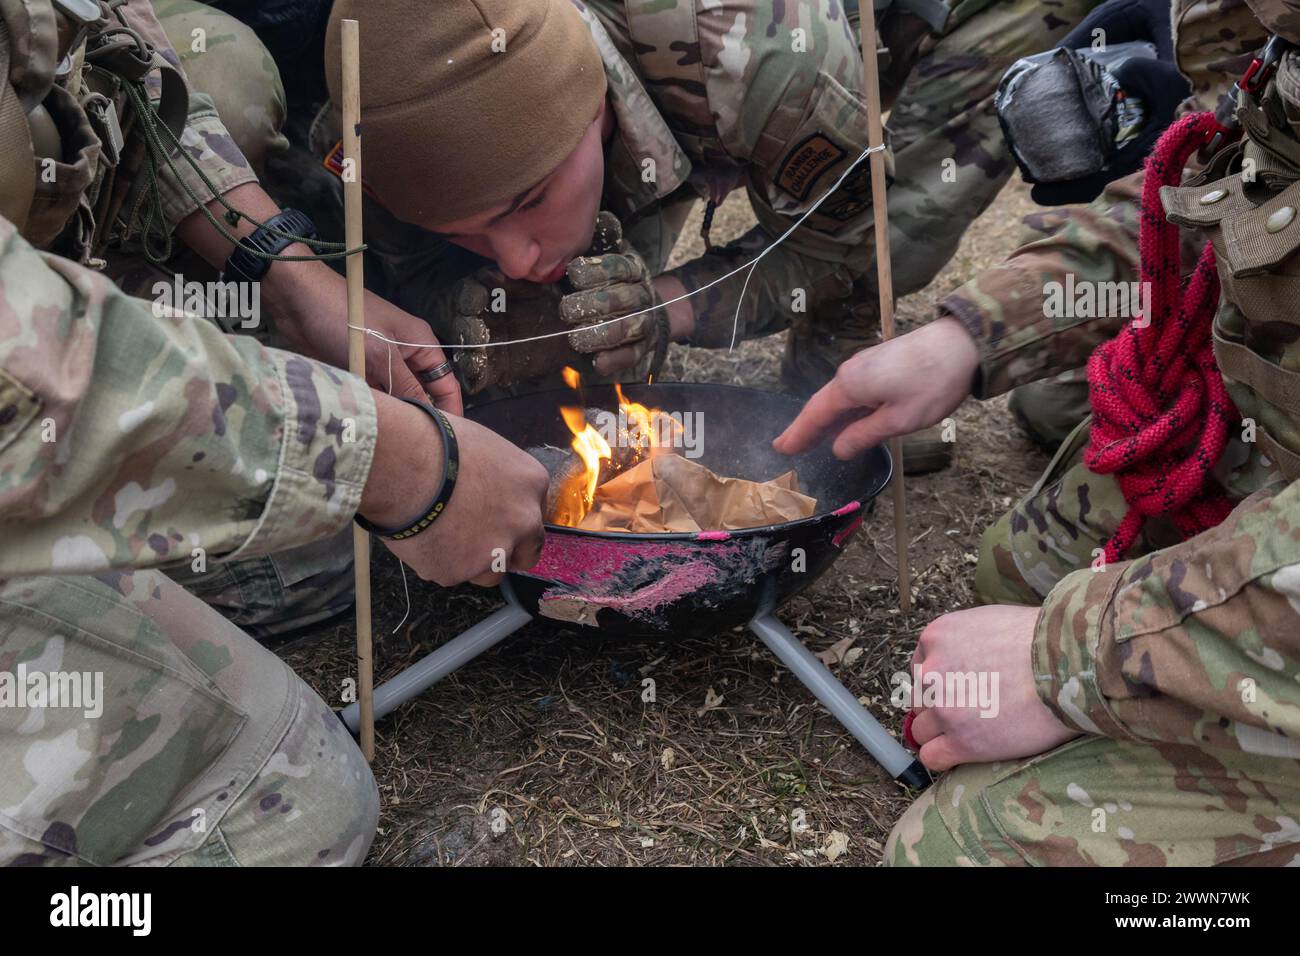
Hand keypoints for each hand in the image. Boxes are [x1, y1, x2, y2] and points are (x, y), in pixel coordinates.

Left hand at [174, 185, 463, 414]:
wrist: (297, 300)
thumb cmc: (345, 319)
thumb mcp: (381, 355)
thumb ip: (407, 387)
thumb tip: (431, 418)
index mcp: (421, 346)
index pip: (446, 384)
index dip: (450, 410)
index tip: (447, 441)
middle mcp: (405, 356)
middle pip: (420, 395)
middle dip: (417, 417)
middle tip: (414, 448)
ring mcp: (379, 364)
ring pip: (394, 398)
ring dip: (391, 414)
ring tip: (390, 442)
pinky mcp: (357, 369)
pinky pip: (371, 394)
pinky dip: (370, 406)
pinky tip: (367, 426)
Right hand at [359, 394, 547, 586]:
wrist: (401, 465)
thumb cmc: (434, 443)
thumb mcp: (482, 443)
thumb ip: (495, 472)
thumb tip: (484, 476)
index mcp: (531, 483)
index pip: (535, 514)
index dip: (513, 520)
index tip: (495, 519)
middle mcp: (523, 521)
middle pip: (526, 552)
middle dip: (506, 552)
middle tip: (478, 542)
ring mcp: (494, 550)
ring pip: (489, 572)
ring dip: (471, 563)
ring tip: (441, 538)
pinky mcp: (459, 571)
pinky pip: (450, 574)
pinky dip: (437, 562)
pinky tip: (421, 538)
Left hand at [561, 211, 668, 377]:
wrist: (653, 310)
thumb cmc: (618, 281)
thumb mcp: (614, 255)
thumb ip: (605, 239)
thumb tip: (605, 218)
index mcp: (633, 270)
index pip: (618, 268)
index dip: (596, 271)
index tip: (573, 273)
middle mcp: (641, 296)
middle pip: (621, 300)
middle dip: (592, 305)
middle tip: (566, 310)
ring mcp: (643, 323)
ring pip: (627, 329)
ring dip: (600, 334)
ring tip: (576, 338)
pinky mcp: (641, 349)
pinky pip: (631, 356)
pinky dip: (614, 361)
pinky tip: (597, 362)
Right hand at [772, 316, 978, 458]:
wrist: (962, 344)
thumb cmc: (931, 384)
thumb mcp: (898, 420)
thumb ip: (864, 435)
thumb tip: (838, 448)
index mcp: (850, 386)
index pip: (815, 414)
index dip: (798, 433)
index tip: (782, 448)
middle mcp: (850, 371)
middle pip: (821, 403)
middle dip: (804, 425)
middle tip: (787, 445)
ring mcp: (864, 364)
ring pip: (836, 395)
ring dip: (822, 416)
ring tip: (810, 436)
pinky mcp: (878, 362)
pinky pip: (850, 389)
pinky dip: (840, 406)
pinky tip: (844, 417)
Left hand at [908, 606, 1081, 771]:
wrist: (1068, 667)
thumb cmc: (1040, 641)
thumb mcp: (989, 622)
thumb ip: (964, 641)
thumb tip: (961, 658)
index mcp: (937, 637)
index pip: (920, 666)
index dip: (940, 681)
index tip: (959, 688)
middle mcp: (931, 672)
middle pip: (919, 699)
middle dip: (939, 705)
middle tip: (970, 710)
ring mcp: (944, 708)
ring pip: (921, 729)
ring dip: (941, 732)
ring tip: (972, 731)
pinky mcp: (961, 742)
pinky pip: (932, 757)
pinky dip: (942, 757)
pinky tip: (962, 753)